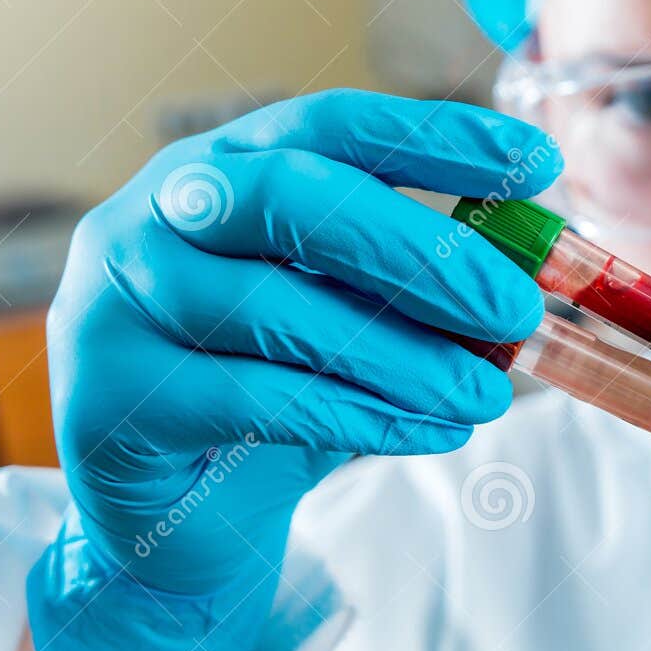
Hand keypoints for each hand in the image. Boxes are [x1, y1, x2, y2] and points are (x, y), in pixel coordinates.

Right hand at [29, 89, 559, 650]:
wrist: (176, 525)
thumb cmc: (273, 396)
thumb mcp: (347, 322)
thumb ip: (409, 286)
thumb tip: (530, 268)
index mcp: (222, 170)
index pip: (331, 125)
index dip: (437, 137)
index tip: (538, 160)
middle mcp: (156, 216)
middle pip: (293, 196)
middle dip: (420, 251)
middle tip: (515, 306)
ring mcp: (118, 302)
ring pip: (280, 309)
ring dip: (406, 356)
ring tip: (489, 392)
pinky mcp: (112, 397)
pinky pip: (258, 399)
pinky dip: (364, 415)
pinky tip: (436, 431)